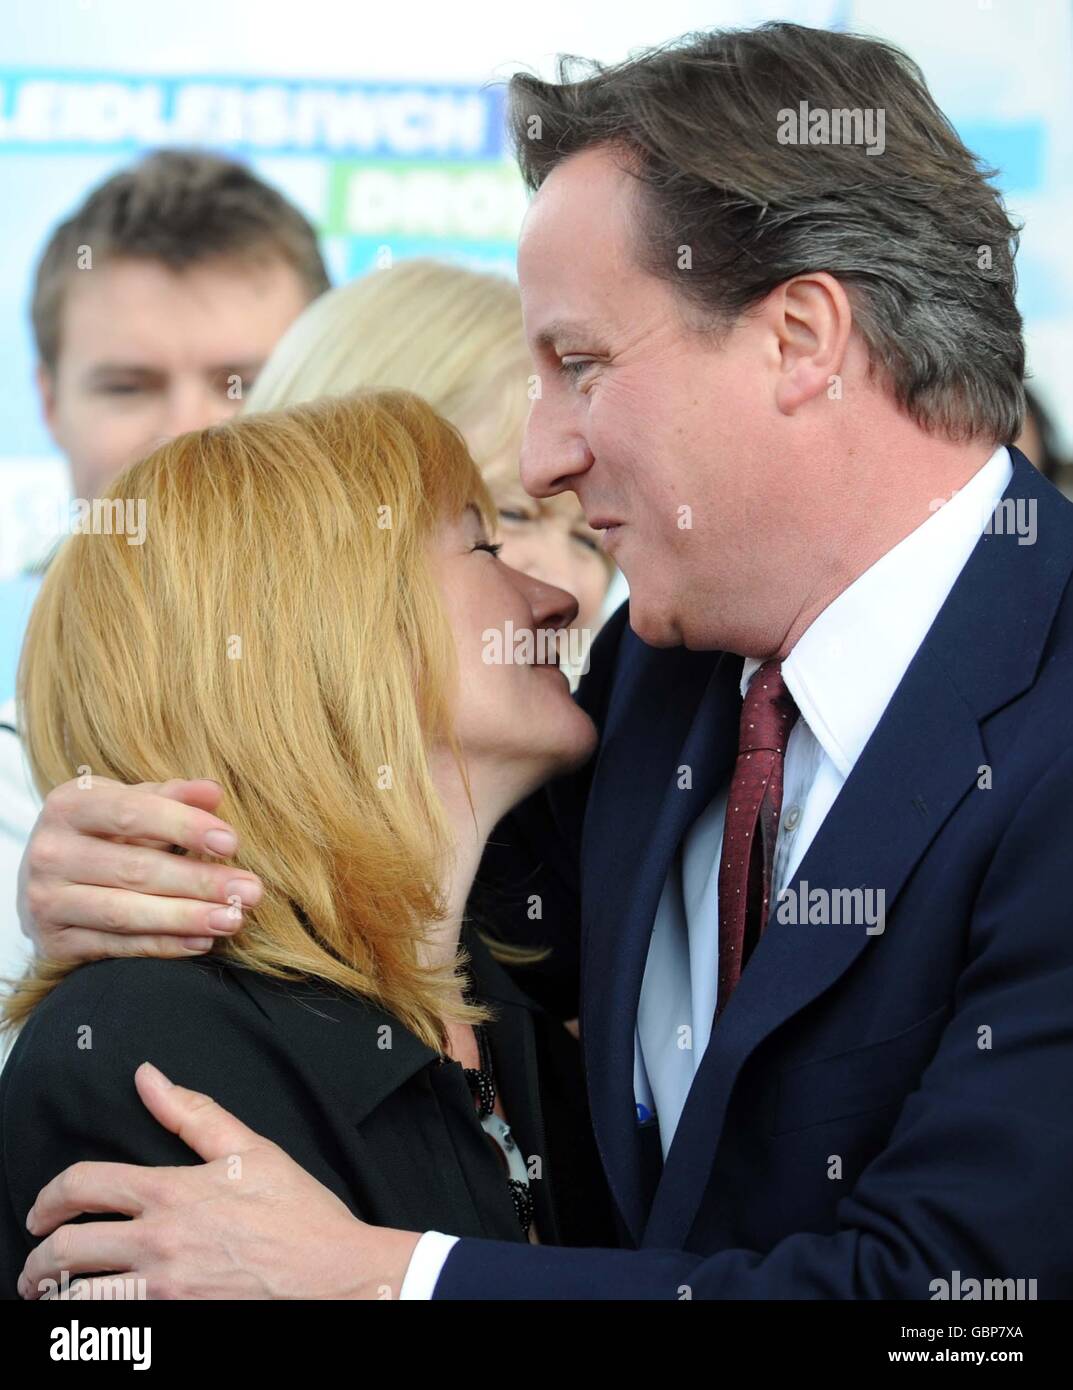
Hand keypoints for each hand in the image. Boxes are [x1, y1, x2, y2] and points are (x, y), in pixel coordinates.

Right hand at [19, 776, 262, 961]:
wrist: (44, 881)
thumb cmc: (101, 834)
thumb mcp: (128, 804)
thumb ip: (170, 797)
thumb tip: (212, 792)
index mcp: (69, 806)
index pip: (132, 814)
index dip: (184, 827)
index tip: (231, 843)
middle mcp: (50, 852)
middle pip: (135, 869)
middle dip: (199, 881)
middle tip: (251, 891)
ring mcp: (46, 900)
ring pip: (125, 912)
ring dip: (186, 917)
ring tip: (233, 919)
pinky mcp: (53, 943)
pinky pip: (116, 946)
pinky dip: (163, 945)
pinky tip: (202, 941)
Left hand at [19, 1063, 420, 1299]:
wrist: (333, 1273)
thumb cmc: (296, 1211)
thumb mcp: (250, 1149)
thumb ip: (192, 1112)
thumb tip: (148, 1077)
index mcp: (171, 1192)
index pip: (82, 1185)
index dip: (49, 1197)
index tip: (43, 1210)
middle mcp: (158, 1243)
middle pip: (66, 1250)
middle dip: (38, 1257)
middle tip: (36, 1263)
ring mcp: (164, 1292)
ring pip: (80, 1298)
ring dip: (56, 1295)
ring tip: (54, 1294)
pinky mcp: (176, 1324)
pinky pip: (112, 1329)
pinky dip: (91, 1323)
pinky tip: (94, 1316)